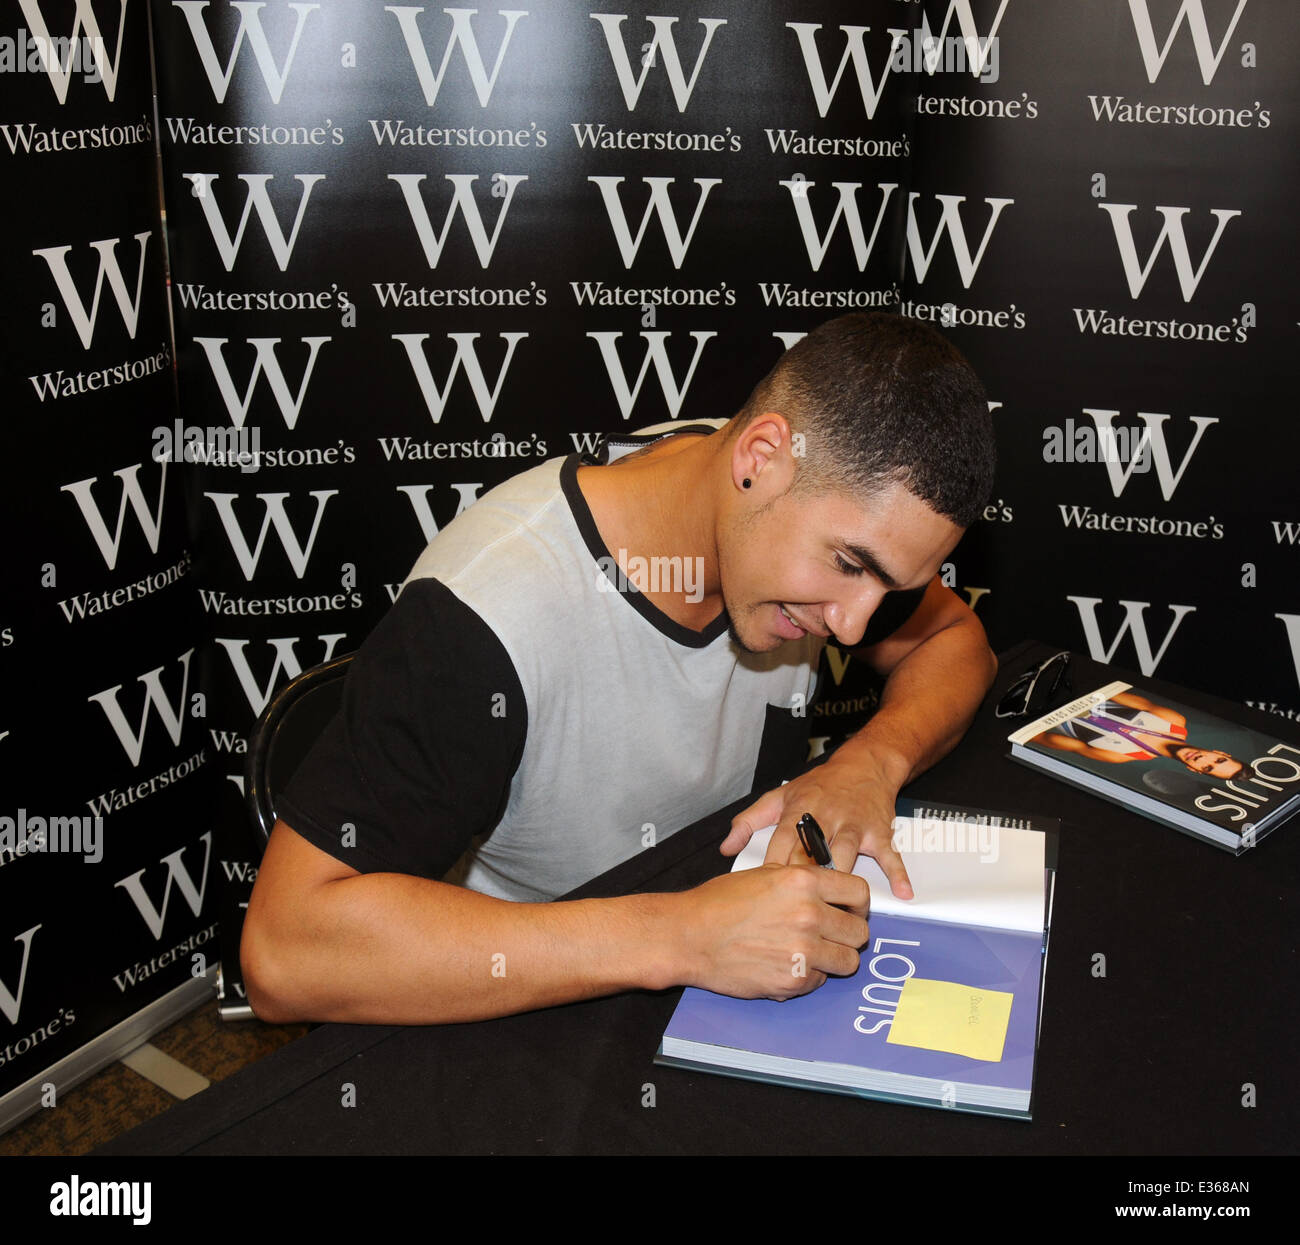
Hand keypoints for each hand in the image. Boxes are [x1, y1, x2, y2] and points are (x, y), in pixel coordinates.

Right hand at [673, 864, 868, 999]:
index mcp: (803, 882)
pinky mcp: (794, 981)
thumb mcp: (764, 874)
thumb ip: (802, 880)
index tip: (852, 910)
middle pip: (859, 931)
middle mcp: (809, 915)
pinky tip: (787, 964)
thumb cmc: (719, 903)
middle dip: (848, 933)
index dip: (858, 904)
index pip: (859, 893)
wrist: (689, 936)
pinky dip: (809, 976)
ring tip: (811, 952)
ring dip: (834, 958)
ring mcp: (804, 951)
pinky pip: (821, 981)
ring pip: (848, 961)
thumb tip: (830, 889)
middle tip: (832, 934)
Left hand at [720, 746, 912, 901]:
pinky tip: (901, 894)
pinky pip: (890, 855)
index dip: (773, 869)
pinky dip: (897, 874)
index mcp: (799, 810)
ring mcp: (855, 825)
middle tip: (793, 911)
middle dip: (802, 880)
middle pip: (812, 853)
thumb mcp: (780, 796)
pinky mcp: (880, 832)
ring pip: (846, 856)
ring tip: (832, 912)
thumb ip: (749, 821)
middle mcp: (826, 817)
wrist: (864, 765)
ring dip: (839, 881)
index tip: (764, 895)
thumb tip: (725, 848)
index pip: (782, 843)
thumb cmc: (818, 786)